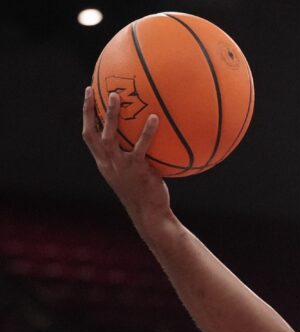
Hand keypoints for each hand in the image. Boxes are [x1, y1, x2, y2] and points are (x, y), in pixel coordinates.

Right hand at [81, 87, 170, 221]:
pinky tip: (155, 118)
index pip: (89, 136)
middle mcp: (108, 163)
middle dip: (91, 110)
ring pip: (111, 136)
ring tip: (118, 96)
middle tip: (94, 90)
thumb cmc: (144, 195)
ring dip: (113, 115)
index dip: (87, 115)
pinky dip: (147, 132)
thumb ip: (131, 158)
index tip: (88, 95)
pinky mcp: (137, 169)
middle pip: (93, 133)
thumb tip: (144, 139)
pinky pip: (141, 146)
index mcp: (104, 163)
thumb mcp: (132, 175)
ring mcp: (121, 166)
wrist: (150, 215)